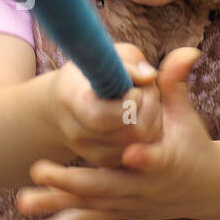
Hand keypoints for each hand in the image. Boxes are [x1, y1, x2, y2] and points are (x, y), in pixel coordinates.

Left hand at [17, 47, 213, 219]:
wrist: (205, 189)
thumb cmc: (192, 142)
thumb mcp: (186, 114)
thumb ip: (176, 83)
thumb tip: (187, 50)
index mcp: (166, 160)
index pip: (156, 160)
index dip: (145, 157)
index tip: (131, 152)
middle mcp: (144, 187)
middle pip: (108, 186)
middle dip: (72, 180)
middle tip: (39, 168)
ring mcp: (128, 203)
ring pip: (90, 206)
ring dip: (56, 204)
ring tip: (23, 201)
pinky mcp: (117, 212)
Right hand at [50, 42, 162, 167]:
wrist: (65, 104)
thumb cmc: (90, 73)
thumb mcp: (107, 57)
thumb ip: (129, 63)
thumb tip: (150, 77)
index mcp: (73, 102)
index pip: (105, 116)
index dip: (130, 102)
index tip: (135, 89)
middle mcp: (79, 134)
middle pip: (133, 132)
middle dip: (151, 107)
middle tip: (149, 91)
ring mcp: (92, 153)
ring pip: (143, 143)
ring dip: (154, 119)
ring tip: (145, 102)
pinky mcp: (107, 163)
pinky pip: (143, 151)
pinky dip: (150, 132)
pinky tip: (141, 116)